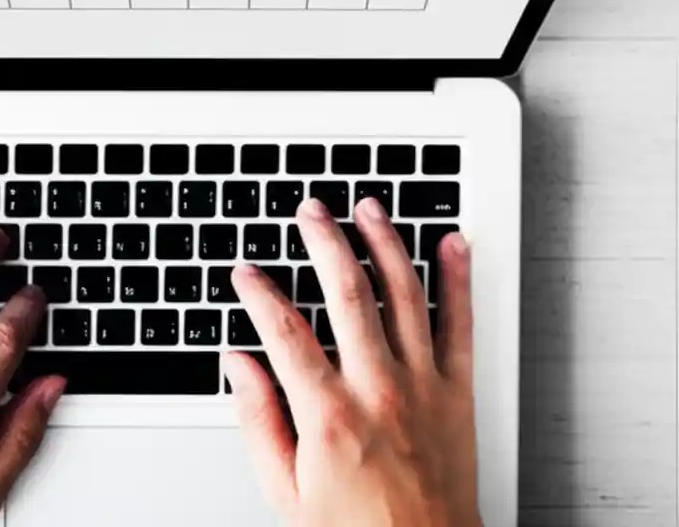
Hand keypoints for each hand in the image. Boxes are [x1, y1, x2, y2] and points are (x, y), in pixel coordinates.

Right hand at [225, 197, 480, 526]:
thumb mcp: (284, 490)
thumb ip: (258, 421)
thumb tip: (238, 365)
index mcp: (328, 416)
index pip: (284, 331)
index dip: (259, 293)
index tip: (245, 272)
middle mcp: (378, 391)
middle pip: (347, 293)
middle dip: (323, 242)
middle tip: (309, 211)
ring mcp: (423, 387)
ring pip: (404, 294)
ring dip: (384, 242)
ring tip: (368, 208)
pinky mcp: (458, 393)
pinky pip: (461, 324)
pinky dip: (458, 279)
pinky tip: (451, 243)